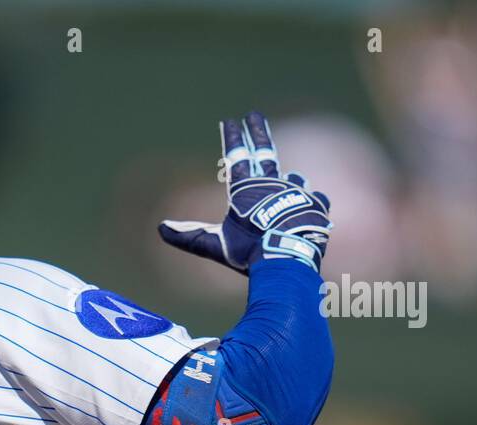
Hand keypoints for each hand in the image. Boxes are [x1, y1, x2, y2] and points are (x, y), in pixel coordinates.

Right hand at [158, 111, 331, 273]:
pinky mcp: (314, 204)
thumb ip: (190, 236)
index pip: (236, 157)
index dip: (231, 138)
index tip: (229, 120)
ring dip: (286, 178)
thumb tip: (161, 228)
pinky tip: (311, 203)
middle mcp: (271, 184)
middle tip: (254, 115)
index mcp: (246, 190)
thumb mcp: (216, 245)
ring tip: (288, 180)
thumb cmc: (249, 251)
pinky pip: (313, 198)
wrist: (287, 258)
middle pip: (264, 152)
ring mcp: (294, 192)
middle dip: (257, 132)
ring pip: (291, 177)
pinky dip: (309, 200)